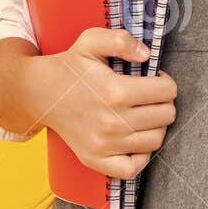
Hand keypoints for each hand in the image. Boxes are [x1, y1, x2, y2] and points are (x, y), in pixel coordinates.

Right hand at [25, 27, 176, 178]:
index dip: (165, 81)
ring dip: (156, 125)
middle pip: (166, 116)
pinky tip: (135, 138)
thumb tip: (146, 55)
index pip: (167, 91)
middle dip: (163, 102)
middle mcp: (112, 122)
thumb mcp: (91, 41)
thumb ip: (121, 40)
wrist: (41, 93)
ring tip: (143, 113)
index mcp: (115, 92)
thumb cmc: (70, 67)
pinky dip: (141, 155)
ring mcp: (104, 145)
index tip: (155, 79)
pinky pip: (133, 168)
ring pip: (156, 140)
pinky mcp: (95, 160)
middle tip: (150, 96)